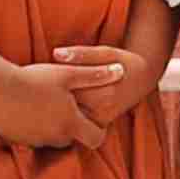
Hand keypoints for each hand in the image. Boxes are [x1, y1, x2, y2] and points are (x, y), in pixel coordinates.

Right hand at [0, 56, 107, 157]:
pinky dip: (34, 126)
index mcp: (70, 124)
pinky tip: (27, 107)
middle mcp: (54, 138)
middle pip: (73, 138)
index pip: (96, 138)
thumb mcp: (67, 73)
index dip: (99, 129)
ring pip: (52, 138)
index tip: (93, 116)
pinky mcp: (17, 140)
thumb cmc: (33, 79)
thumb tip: (122, 72)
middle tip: (67, 104)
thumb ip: (95, 75)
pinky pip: (33, 137)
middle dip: (74, 125)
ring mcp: (34, 141)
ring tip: (45, 103)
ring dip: (53, 126)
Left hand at [44, 35, 160, 132]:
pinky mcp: (99, 126)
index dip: (49, 89)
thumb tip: (56, 53)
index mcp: (101, 93)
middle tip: (36, 94)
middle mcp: (101, 111)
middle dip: (50, 103)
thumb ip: (81, 54)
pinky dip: (66, 118)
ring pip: (69, 121)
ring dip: (56, 113)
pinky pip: (76, 126)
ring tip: (45, 102)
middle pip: (64, 111)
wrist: (142, 79)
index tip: (38, 83)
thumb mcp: (105, 52)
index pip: (66, 94)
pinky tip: (58, 109)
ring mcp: (100, 121)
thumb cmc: (121, 61)